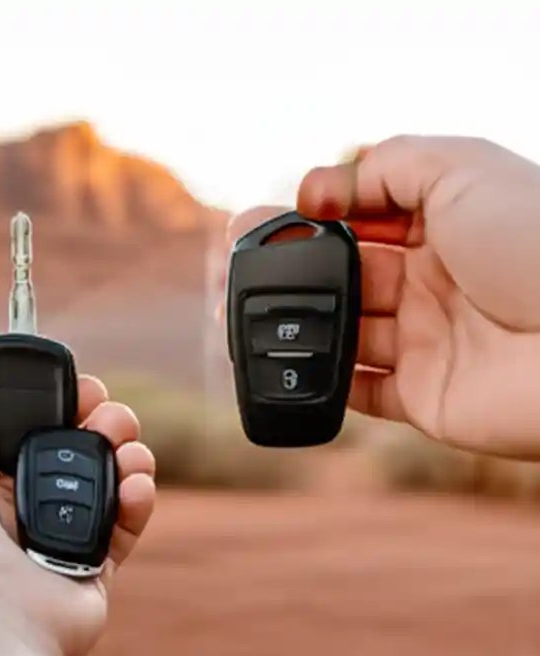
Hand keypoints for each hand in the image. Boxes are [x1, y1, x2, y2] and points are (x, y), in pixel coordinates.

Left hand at [0, 357, 155, 655]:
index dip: (24, 398)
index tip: (56, 376)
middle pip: (46, 451)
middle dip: (81, 417)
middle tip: (103, 399)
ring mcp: (36, 547)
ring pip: (88, 485)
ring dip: (115, 449)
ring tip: (124, 432)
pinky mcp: (79, 577)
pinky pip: (116, 532)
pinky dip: (135, 501)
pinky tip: (135, 477)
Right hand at [216, 135, 539, 459]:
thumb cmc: (538, 247)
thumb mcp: (462, 169)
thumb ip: (382, 165)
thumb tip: (312, 193)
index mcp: (443, 224)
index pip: (361, 214)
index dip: (313, 213)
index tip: (272, 215)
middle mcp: (432, 281)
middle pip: (340, 272)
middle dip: (287, 266)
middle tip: (239, 263)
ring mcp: (424, 340)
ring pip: (337, 330)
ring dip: (290, 322)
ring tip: (247, 312)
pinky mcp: (422, 396)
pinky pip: (355, 391)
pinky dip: (316, 380)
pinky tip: (279, 363)